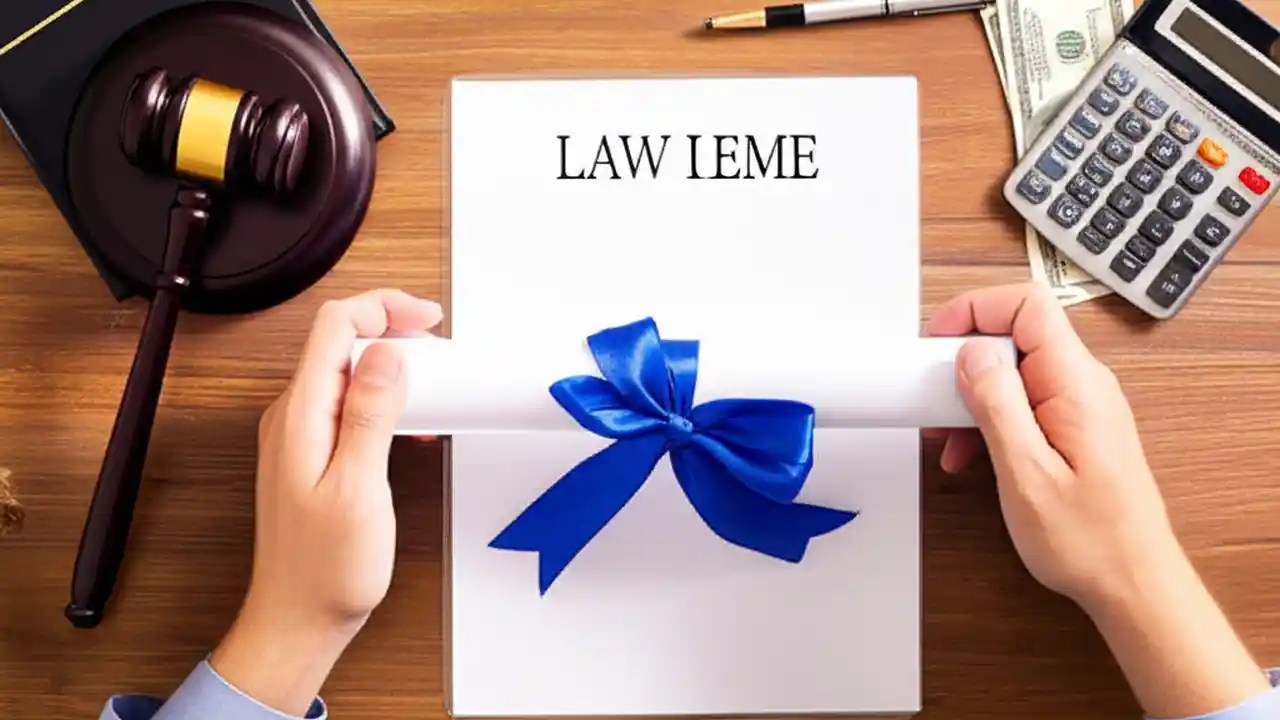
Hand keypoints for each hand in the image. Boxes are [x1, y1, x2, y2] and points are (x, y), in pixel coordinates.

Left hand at [211, 289, 442, 715]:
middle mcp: (293, 417)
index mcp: (300, 416)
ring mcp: (300, 435)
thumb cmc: (325, 570)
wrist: (297, 621)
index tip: (428, 320)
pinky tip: (412, 423)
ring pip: (347, 371)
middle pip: (339, 341)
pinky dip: (384, 398)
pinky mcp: (314, 454)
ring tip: (434, 383)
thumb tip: (385, 354)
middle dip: (392, 330)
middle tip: (440, 348)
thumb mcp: (359, 488)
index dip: (383, 308)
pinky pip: (348, 403)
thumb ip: (370, 415)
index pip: (334, 326)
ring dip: (392, 365)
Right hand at [927, 283, 1266, 717]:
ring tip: (949, 437)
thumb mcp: (1026, 472)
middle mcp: (1084, 385)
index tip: (938, 341)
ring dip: (972, 397)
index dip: (976, 309)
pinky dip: (989, 420)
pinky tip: (970, 454)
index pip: (1028, 305)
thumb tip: (972, 354)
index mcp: (1076, 384)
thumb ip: (997, 404)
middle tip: (935, 397)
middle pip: (1015, 335)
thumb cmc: (1090, 540)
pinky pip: (1024, 403)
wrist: (1132, 585)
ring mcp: (1080, 406)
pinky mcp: (1073, 428)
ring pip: (1014, 372)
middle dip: (965, 362)